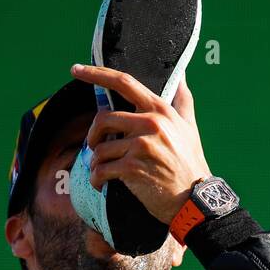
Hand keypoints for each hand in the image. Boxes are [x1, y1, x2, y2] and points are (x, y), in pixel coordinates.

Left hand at [71, 63, 211, 225]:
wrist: (194, 199)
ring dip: (96, 163)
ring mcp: (141, 145)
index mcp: (160, 110)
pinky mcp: (133, 168)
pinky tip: (101, 184)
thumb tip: (181, 76)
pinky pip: (101, 169)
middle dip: (93, 136)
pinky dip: (97, 179)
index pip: (124, 83)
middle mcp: (150, 124)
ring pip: (100, 149)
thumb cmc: (190, 162)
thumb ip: (183, 100)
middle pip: (103, 119)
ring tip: (103, 172)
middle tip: (95, 147)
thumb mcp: (189, 127)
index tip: (76, 70)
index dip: (96, 74)